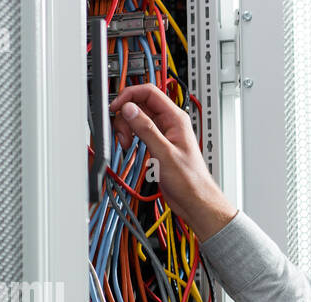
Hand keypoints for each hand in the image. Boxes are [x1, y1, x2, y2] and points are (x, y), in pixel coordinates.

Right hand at [108, 83, 237, 241]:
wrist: (194, 200)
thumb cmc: (190, 181)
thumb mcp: (164, 153)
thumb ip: (146, 129)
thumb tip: (130, 109)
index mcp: (175, 119)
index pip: (149, 92)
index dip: (130, 95)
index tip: (116, 107)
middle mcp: (169, 123)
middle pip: (140, 105)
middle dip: (126, 116)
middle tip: (122, 133)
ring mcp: (162, 134)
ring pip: (137, 118)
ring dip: (127, 128)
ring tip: (126, 144)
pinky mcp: (157, 145)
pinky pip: (139, 132)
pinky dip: (130, 137)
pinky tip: (129, 147)